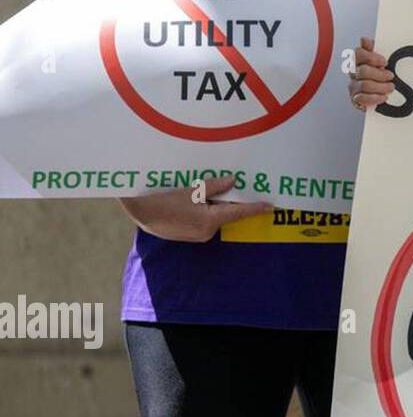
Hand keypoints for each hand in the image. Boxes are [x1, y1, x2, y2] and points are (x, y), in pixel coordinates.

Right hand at [118, 176, 272, 242]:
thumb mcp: (190, 190)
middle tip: (238, 186)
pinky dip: (205, 208)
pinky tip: (197, 198)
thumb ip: (213, 186)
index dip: (255, 208)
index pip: (238, 212)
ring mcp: (197, 235)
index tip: (270, 206)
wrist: (138, 212)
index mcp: (209, 220)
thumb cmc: (162, 200)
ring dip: (215, 203)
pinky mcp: (189, 234)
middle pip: (227, 213)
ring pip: (215, 215)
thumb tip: (232, 181)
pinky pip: (204, 219)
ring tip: (210, 188)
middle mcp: (206, 231)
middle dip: (231, 200)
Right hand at [348, 36, 394, 109]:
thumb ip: (373, 48)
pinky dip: (375, 98)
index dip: (372, 57)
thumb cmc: (380, 73)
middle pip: (363, 71)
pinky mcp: (355, 99)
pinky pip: (362, 99)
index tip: (384, 61)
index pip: (358, 53)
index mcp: (357, 59)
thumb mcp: (380, 58)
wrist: (382, 92)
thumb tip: (364, 39)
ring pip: (364, 85)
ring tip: (390, 87)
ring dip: (381, 87)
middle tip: (391, 76)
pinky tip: (383, 97)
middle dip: (380, 74)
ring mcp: (353, 86)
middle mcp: (353, 72)